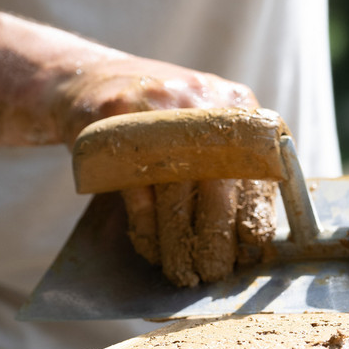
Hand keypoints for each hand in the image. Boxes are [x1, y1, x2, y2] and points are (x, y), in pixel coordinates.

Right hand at [50, 50, 275, 284]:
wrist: (91, 78)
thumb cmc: (162, 117)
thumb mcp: (206, 123)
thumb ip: (234, 165)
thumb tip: (252, 238)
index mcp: (237, 104)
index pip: (256, 170)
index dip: (253, 216)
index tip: (249, 248)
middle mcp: (203, 102)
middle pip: (218, 185)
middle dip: (216, 239)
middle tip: (213, 271)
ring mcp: (158, 111)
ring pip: (176, 195)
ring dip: (179, 243)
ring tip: (181, 271)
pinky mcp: (117, 127)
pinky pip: (138, 192)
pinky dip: (146, 228)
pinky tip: (152, 249)